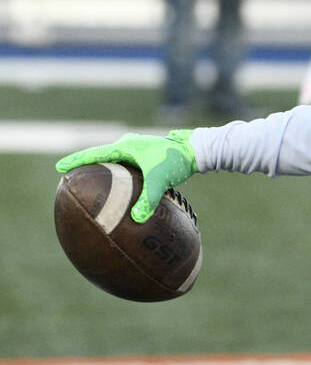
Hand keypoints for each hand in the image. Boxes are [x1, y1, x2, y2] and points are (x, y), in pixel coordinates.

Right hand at [56, 130, 196, 222]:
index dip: (76, 161)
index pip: (95, 154)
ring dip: (105, 172)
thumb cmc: (177, 161)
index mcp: (126, 147)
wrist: (197, 150)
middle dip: (87, 167)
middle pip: (102, 157)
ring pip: (115, 162)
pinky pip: (128, 167)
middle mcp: (129, 146)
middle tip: (71, 177)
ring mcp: (138, 150)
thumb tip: (136, 219)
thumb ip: (148, 199)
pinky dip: (121, 177)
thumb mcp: (161, 181)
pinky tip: (121, 191)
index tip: (59, 168)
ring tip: (92, 185)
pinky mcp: (146, 157)